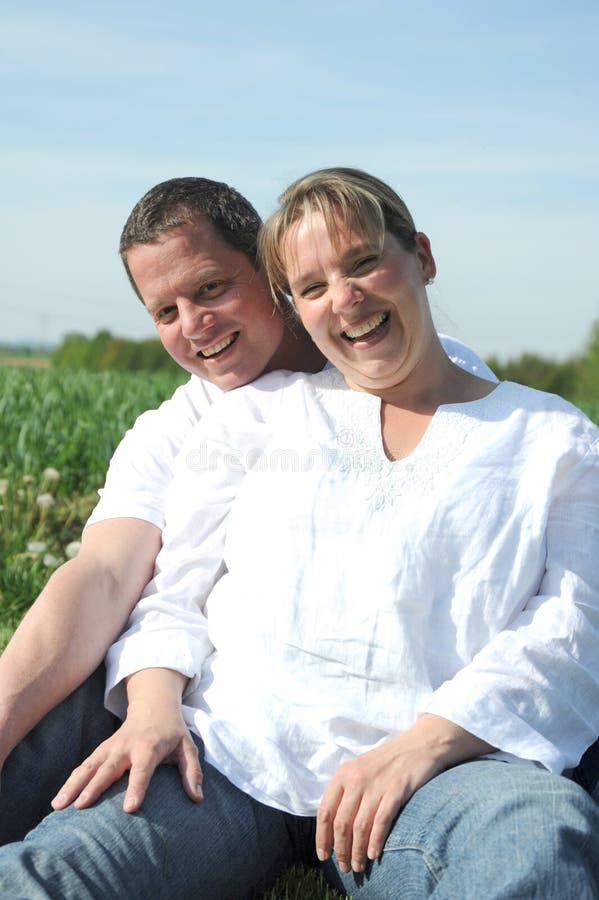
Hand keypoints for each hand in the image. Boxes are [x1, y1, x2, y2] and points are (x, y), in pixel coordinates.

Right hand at [51, 668, 202, 812]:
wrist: (154, 706)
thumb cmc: (172, 732)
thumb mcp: (188, 747)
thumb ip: (193, 772)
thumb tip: (198, 798)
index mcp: (149, 747)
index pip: (143, 770)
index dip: (137, 788)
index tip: (129, 808)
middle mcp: (126, 746)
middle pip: (109, 768)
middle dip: (94, 787)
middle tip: (81, 807)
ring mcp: (111, 747)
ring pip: (89, 766)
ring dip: (73, 785)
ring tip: (59, 806)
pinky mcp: (102, 750)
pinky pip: (83, 766)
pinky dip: (70, 781)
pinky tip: (59, 799)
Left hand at [316, 714, 493, 873]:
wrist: (419, 745)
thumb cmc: (388, 761)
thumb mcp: (360, 769)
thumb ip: (346, 791)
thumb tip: (333, 826)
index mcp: (343, 774)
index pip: (325, 811)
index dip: (322, 837)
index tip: (324, 856)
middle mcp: (356, 779)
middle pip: (341, 823)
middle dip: (340, 850)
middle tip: (345, 867)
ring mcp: (376, 785)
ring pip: (359, 827)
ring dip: (356, 852)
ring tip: (358, 867)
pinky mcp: (396, 790)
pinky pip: (381, 822)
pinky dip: (375, 841)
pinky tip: (374, 854)